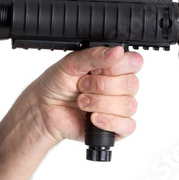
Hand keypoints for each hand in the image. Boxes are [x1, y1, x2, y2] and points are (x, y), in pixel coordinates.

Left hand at [20, 46, 142, 147]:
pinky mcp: (116, 128)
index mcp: (114, 68)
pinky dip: (109, 121)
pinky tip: (93, 118)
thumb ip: (94, 56)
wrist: (43, 108)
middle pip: (131, 84)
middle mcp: (120, 87)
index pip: (135, 63)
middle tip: (81, 86)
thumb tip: (117, 51)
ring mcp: (119, 108)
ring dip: (100, 103)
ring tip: (81, 102)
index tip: (97, 69)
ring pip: (128, 105)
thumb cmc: (57, 84)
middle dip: (101, 86)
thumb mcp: (70, 64)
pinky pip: (127, 126)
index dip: (118, 66)